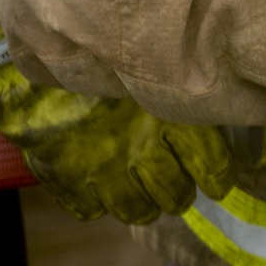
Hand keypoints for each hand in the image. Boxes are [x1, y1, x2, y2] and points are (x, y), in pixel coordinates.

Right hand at [0, 30, 234, 222]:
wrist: (46, 54)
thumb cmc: (107, 58)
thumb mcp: (152, 72)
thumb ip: (179, 96)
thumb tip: (217, 106)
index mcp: (170, 121)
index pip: (209, 164)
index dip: (218, 179)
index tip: (219, 185)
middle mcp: (142, 151)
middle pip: (174, 194)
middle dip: (180, 196)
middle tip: (180, 193)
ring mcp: (103, 169)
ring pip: (137, 211)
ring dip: (146, 210)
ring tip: (148, 205)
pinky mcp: (66, 178)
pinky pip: (89, 210)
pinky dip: (99, 206)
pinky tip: (104, 196)